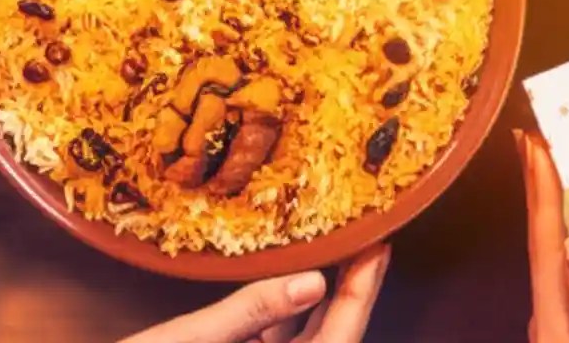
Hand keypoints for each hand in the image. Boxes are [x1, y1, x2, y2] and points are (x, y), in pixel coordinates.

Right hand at [122, 243, 390, 342]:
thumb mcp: (188, 341)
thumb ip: (251, 312)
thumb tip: (314, 281)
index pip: (338, 339)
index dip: (363, 293)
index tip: (380, 245)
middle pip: (327, 339)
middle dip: (348, 291)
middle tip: (365, 236)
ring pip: (300, 341)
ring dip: (317, 301)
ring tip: (330, 247)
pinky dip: (280, 315)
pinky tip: (281, 282)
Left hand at [517, 131, 568, 341]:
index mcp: (552, 318)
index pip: (544, 243)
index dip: (540, 191)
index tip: (534, 145)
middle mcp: (547, 318)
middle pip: (540, 243)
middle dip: (537, 191)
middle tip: (533, 142)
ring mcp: (557, 327)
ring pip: (551, 258)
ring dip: (550, 214)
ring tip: (551, 176)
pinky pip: (565, 275)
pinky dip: (565, 243)